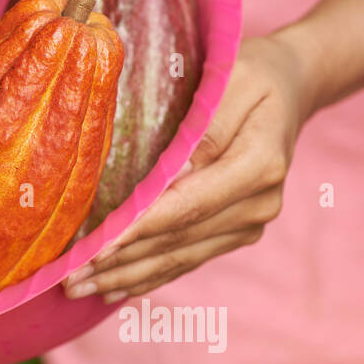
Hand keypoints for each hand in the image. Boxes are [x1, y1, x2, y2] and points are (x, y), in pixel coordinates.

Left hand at [64, 32, 317, 301]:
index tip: (96, 251)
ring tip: (82, 289)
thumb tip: (173, 173)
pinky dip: (153, 273)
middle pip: (178, 240)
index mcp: (258, 165)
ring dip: (129, 275)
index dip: (138, 232)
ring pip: (180, 256)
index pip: (186, 206)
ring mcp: (251, 221)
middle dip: (121, 262)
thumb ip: (204, 129)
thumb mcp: (231, 81)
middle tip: (70, 280)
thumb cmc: (251, 74)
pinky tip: (118, 286)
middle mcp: (259, 203)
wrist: (292, 86)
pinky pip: (190, 257)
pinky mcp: (238, 229)